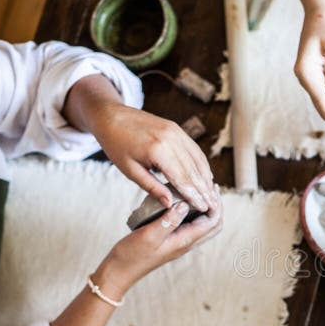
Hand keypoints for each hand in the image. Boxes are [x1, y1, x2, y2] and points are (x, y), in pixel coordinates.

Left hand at [91, 103, 217, 212]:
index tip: (203, 209)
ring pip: (198, 159)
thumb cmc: (116, 145)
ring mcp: (177, 132)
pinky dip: (202, 165)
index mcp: (158, 150)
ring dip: (207, 178)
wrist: (111, 116)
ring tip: (212, 195)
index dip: (194, 195)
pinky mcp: (177, 129)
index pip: (182, 178)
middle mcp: (171, 139)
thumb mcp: (130, 170)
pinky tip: (206, 177)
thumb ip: (151, 187)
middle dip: (204, 190)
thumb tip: (170, 204)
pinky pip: (194, 150)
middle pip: (194, 170)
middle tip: (213, 206)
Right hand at [92, 186, 223, 297]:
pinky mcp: (171, 240)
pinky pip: (190, 225)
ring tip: (201, 191)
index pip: (212, 222)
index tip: (211, 187)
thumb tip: (186, 204)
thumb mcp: (149, 235)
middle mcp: (186, 242)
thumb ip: (169, 220)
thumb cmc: (132, 255)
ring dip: (206, 209)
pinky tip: (182, 201)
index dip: (216, 204)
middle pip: (213, 225)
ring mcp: (179, 242)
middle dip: (216, 206)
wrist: (119, 271)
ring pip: (203, 225)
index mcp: (185, 240)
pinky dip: (193, 212)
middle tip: (212, 188)